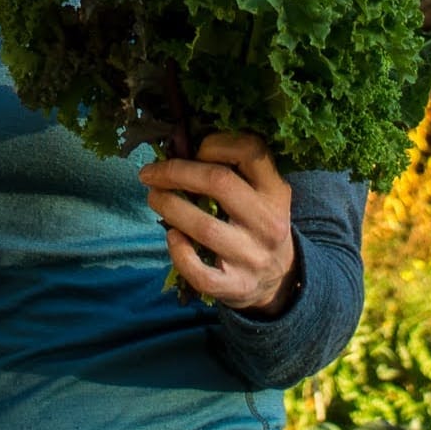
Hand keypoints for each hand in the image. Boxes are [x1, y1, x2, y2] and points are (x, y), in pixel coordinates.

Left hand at [138, 133, 300, 311]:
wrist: (280, 279)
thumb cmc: (256, 224)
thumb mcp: (261, 194)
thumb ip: (233, 170)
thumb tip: (178, 149)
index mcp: (276, 192)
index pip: (251, 151)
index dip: (215, 143)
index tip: (191, 150)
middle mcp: (268, 223)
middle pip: (218, 182)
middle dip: (175, 172)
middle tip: (149, 174)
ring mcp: (252, 257)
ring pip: (204, 227)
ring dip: (169, 207)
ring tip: (154, 198)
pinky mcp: (236, 286)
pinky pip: (200, 272)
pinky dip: (179, 253)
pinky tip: (171, 237)